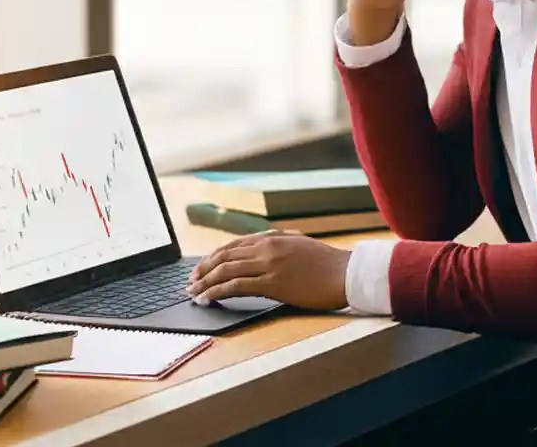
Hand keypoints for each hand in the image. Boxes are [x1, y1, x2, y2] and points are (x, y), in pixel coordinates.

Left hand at [186, 231, 351, 310]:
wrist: (346, 274)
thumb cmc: (327, 263)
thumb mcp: (299, 243)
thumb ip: (279, 242)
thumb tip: (264, 242)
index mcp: (271, 238)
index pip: (232, 245)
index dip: (213, 257)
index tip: (201, 268)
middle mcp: (266, 248)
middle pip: (224, 256)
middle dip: (203, 270)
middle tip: (191, 282)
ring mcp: (268, 265)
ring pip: (225, 270)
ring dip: (205, 283)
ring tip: (194, 293)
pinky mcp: (272, 283)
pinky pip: (236, 286)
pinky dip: (217, 292)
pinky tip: (208, 299)